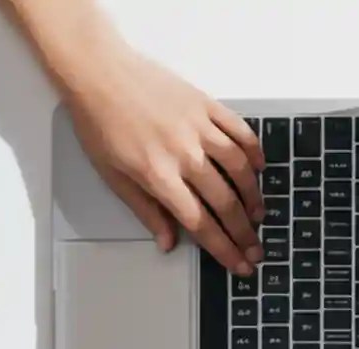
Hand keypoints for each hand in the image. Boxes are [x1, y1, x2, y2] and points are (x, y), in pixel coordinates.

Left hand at [69, 49, 266, 274]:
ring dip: (253, 196)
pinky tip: (259, 168)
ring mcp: (199, 127)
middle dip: (244, 232)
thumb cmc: (100, 125)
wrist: (99, 73)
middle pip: (225, 202)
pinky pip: (240, 131)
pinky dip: (254, 151)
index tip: (239, 265)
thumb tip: (169, 243)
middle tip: (256, 250)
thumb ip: (146, 211)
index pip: (200, 223)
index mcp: (158, 176)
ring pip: (240, 168)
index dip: (223, 249)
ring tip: (258, 214)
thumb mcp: (113, 176)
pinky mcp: (206, 105)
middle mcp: (185, 154)